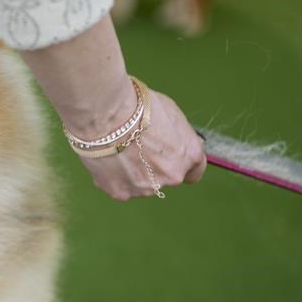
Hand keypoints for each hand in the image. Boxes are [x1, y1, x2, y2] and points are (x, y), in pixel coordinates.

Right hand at [78, 88, 206, 200]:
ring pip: (142, 184)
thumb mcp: (172, 115)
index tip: (171, 160)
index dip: (180, 164)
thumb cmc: (139, 108)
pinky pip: (120, 187)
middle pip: (165, 178)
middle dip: (155, 167)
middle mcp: (172, 177)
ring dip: (134, 173)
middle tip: (138, 148)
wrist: (107, 116)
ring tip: (119, 153)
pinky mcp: (122, 193)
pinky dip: (115, 178)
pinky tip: (108, 160)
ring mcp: (146, 188)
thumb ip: (177, 138)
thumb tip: (172, 142)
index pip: (194, 172)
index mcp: (189, 156)